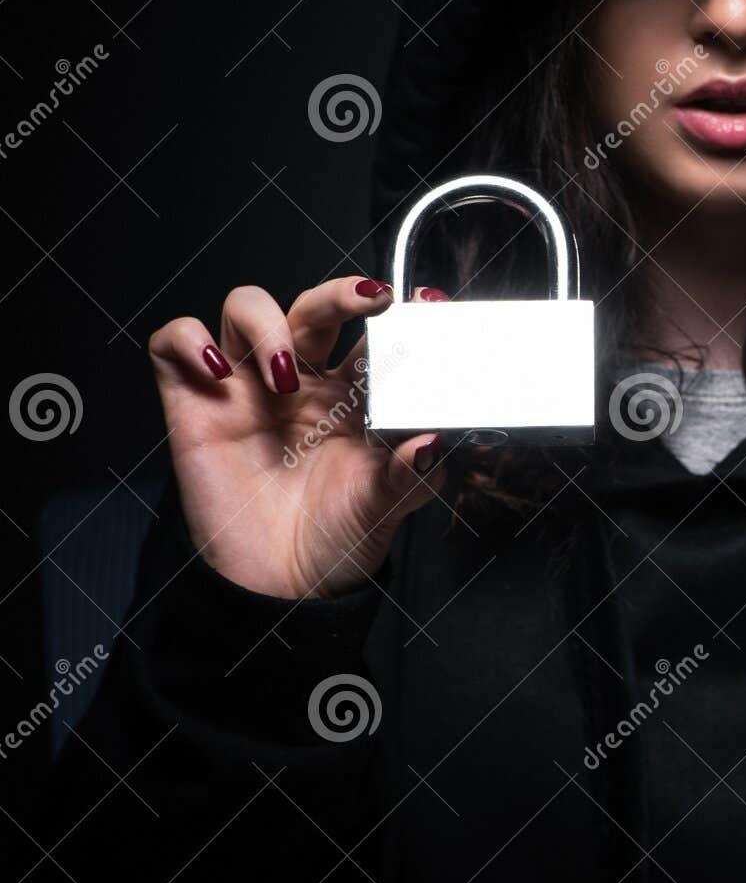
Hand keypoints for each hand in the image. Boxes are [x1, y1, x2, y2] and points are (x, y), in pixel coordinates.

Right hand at [147, 279, 448, 599]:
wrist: (281, 589)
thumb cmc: (338, 540)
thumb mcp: (388, 507)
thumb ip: (413, 473)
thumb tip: (433, 440)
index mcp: (355, 394)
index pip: (373, 332)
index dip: (397, 311)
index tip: (426, 300)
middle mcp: (302, 380)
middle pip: (315, 307)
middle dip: (341, 294)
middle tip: (371, 300)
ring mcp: (246, 387)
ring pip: (247, 307)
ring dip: (268, 325)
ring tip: (284, 377)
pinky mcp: (193, 403)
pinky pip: (175, 342)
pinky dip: (190, 341)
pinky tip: (217, 370)